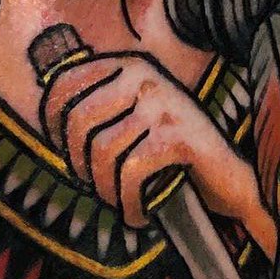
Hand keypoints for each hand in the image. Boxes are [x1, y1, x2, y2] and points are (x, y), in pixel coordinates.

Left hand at [40, 52, 276, 259]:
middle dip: (79, 163)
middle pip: (79, 121)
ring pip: (103, 151)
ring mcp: (163, 104)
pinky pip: (131, 172)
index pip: (65, 85)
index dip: (54, 123)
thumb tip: (49, 126)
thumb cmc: (172, 152)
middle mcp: (144, 77)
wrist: (230, 179)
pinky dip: (129, 202)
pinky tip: (138, 213)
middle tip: (95, 185)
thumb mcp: (132, 118)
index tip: (65, 153)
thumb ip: (98, 111)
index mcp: (128, 65)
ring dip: (105, 189)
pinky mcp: (179, 136)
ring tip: (119, 201)